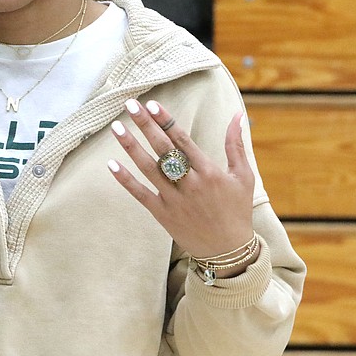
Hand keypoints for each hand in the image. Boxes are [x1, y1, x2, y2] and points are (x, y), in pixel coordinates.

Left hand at [107, 99, 254, 259]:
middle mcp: (190, 184)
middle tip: (130, 104)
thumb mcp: (243, 176)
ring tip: (116, 127)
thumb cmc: (236, 210)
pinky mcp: (162, 214)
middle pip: (163, 149)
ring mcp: (174, 200)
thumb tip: (239, 115)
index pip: (183, 140)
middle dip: (146, 125)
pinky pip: (140, 194)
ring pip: (149, 169)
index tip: (153, 104)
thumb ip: (236, 145)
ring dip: (131, 147)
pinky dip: (125, 180)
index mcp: (209, 172)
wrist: (228, 251)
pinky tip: (111, 164)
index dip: (166, 121)